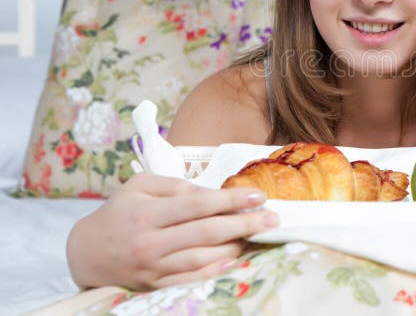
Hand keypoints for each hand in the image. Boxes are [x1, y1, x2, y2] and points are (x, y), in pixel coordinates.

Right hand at [66, 173, 277, 289]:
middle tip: (273, 218)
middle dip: (244, 224)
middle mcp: (151, 242)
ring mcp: (153, 268)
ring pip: (203, 258)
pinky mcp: (156, 286)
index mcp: (147, 213)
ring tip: (258, 234)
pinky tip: (236, 259)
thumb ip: (174, 186)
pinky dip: (217, 271)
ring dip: (236, 246)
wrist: (86, 253)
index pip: (197, 205)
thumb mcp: (139, 187)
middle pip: (206, 233)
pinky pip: (193, 280)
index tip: (258, 195)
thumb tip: (210, 192)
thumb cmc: (118, 212)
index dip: (230, 200)